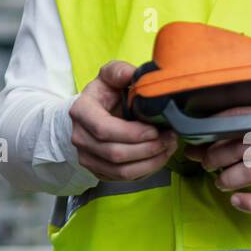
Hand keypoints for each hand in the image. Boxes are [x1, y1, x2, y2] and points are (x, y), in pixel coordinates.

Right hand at [69, 60, 177, 181]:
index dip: (133, 133)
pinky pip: (125, 178)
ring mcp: (87, 158)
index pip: (104, 130)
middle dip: (148, 148)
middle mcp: (80, 138)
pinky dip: (146, 170)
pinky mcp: (99, 171)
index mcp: (81, 112)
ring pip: (122, 171)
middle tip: (170, 137)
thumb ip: (119, 72)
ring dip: (151, 162)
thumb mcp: (109, 76)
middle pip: (116, 154)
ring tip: (169, 147)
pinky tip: (160, 156)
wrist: (91, 114)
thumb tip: (131, 75)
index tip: (154, 129)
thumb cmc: (104, 94)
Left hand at [184, 124, 250, 212]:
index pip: (239, 120)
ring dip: (229, 179)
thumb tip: (194, 148)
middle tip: (208, 164)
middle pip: (241, 146)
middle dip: (216, 157)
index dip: (213, 132)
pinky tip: (236, 201)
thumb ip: (234, 139)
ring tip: (221, 182)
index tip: (198, 142)